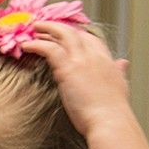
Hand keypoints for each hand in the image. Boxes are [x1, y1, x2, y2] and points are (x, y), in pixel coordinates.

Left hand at [19, 22, 134, 134]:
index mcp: (106, 60)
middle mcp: (95, 56)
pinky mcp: (68, 69)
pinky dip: (37, 44)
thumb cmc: (112, 111)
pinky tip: (26, 45)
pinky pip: (49, 49)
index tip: (65, 33)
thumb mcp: (120, 85)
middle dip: (59, 27)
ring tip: (33, 29)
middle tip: (44, 27)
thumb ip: (118, 72)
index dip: (76, 34)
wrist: (110, 121)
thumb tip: (122, 63)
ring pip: (62, 35)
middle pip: (75, 33)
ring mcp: (82, 60)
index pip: (90, 39)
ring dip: (46, 30)